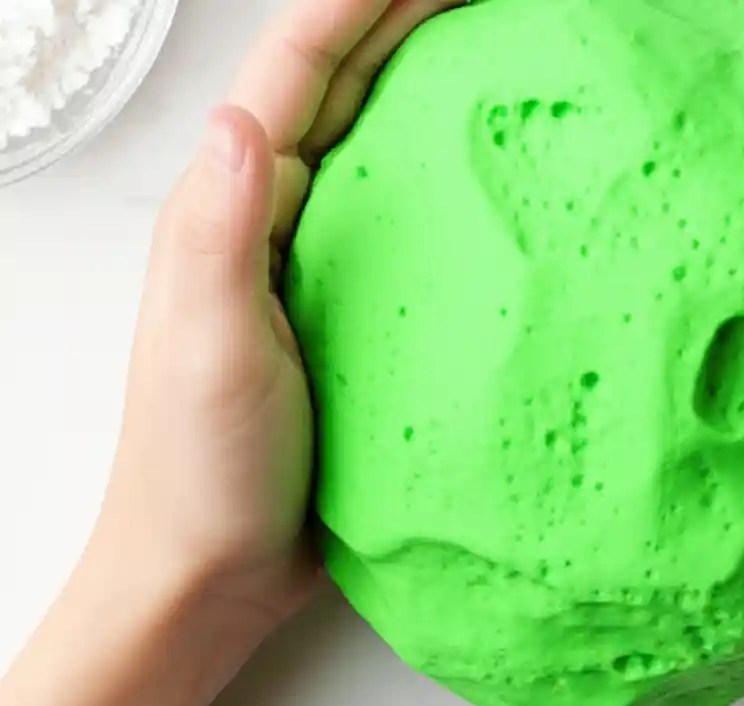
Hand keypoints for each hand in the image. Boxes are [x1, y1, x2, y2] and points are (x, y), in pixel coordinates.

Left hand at [0, 2, 458, 705]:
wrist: (217, 570)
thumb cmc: (197, 467)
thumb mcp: (202, 346)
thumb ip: (219, 235)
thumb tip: (247, 122)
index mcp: (233, 208)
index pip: (297, 74)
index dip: (357, 6)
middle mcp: (279, 219)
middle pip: (348, 89)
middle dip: (407, 23)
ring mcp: (325, 265)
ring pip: (386, 147)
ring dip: (435, 85)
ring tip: (500, 48)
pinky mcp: (367, 314)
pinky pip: (418, 224)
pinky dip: (458, 182)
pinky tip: (505, 179)